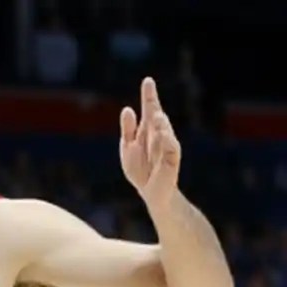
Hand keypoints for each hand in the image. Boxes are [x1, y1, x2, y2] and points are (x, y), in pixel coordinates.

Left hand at [119, 77, 181, 209]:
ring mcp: (167, 148)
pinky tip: (163, 132)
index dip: (148, 96)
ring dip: (160, 122)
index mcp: (149, 132)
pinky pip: (171, 149)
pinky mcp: (172, 162)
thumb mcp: (129, 147)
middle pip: (157, 116)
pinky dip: (167, 141)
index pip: (149, 110)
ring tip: (154, 112)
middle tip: (148, 88)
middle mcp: (159, 136)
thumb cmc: (141, 171)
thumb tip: (127, 109)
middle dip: (152, 103)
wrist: (152, 193)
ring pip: (164, 131)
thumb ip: (128, 129)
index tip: (147, 80)